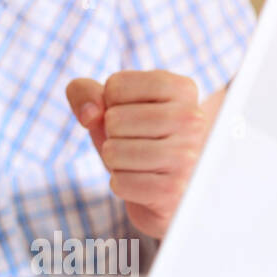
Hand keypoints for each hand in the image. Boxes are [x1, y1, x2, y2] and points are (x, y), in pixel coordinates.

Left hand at [65, 71, 207, 238]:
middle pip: (114, 119)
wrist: (163, 190)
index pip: (116, 85)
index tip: (131, 113)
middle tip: (134, 141)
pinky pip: (119, 183)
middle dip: (111, 133)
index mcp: (181, 88)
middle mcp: (192, 119)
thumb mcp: (107, 106)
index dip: (109, 103)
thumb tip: (89, 113)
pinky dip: (119, 184)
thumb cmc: (134, 137)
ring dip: (114, 159)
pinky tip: (141, 182)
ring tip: (136, 161)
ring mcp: (187, 156)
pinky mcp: (175, 191)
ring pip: (113, 151)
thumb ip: (84, 92)